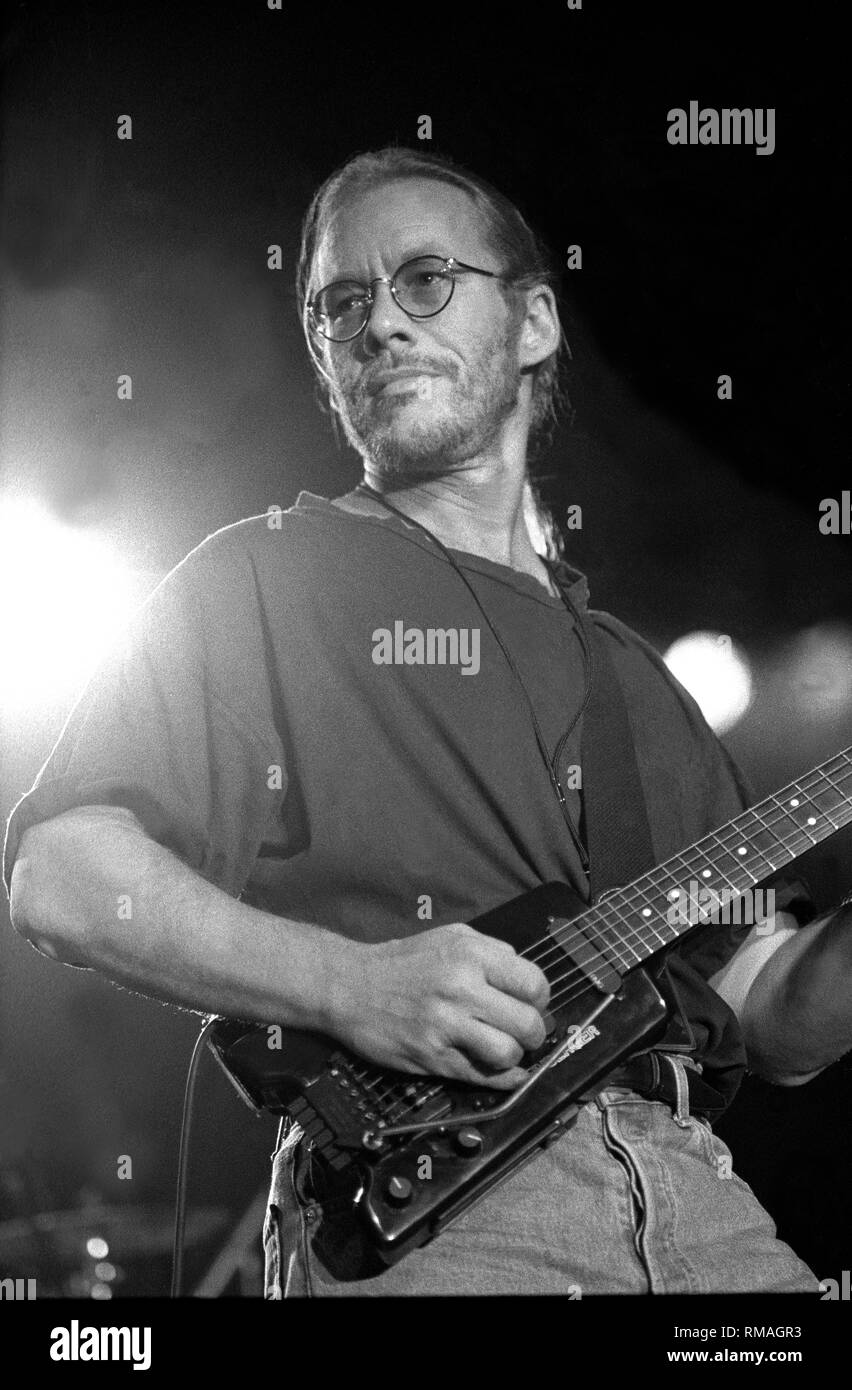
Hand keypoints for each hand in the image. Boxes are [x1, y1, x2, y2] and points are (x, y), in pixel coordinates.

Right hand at [328, 922, 550, 1088]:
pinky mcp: (431, 1055)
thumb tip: (525, 981)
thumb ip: (491, 952)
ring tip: (505, 1050)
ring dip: (514, 1057)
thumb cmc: (402, 962)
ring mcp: (445, 1024)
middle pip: (527, 1023)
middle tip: (525, 1034)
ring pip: (508, 1054)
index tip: (533, 1006)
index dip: (540, 1000)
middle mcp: (461, 987)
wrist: (349, 986)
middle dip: (534, 1033)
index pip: (534, 984)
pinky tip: (502, 1073)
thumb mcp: (449, 937)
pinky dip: (500, 1080)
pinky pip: (481, 1076)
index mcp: (471, 955)